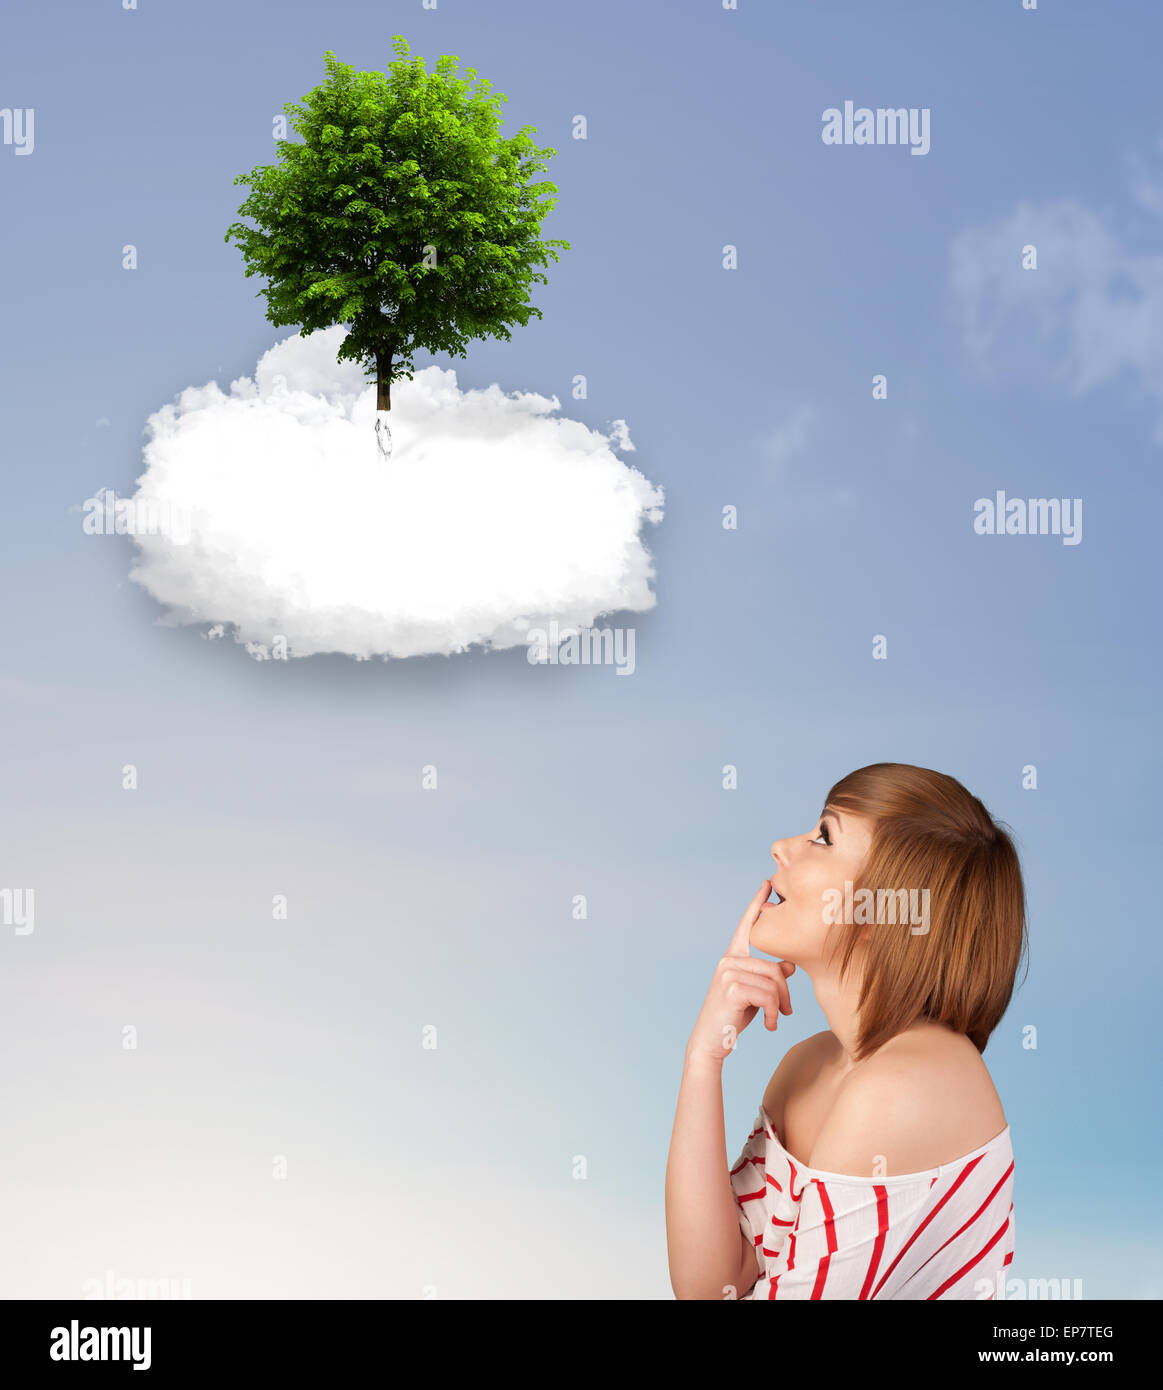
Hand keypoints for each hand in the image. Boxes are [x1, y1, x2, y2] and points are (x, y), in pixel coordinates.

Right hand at [685, 879, 795, 1066]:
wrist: (711, 1042)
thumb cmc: (734, 1017)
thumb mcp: (756, 994)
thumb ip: (770, 976)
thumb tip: (789, 964)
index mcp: (733, 958)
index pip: (747, 926)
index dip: (757, 905)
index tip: (767, 884)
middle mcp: (728, 960)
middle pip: (775, 966)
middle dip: (785, 992)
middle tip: (786, 1011)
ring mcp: (727, 972)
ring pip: (774, 982)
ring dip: (780, 1005)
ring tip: (776, 1020)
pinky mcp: (731, 988)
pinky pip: (768, 994)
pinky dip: (773, 1012)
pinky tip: (769, 1025)